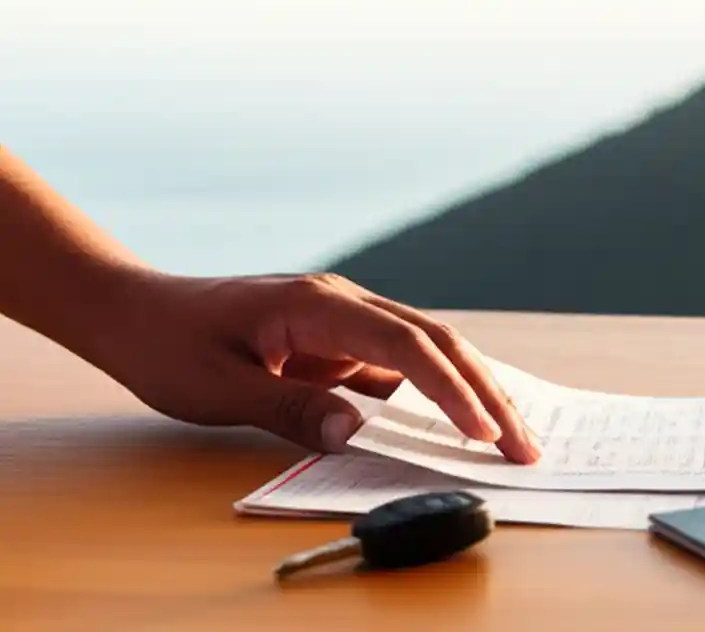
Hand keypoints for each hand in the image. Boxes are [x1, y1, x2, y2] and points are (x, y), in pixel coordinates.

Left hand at [89, 270, 540, 462]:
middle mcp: (344, 304)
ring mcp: (346, 321)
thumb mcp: (219, 388)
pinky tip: (463, 420)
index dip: (450, 389)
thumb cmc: (169, 343)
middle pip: (436, 342)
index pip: (405, 346)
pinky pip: (402, 366)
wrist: (136, 309)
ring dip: (472, 391)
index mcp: (318, 306)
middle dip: (486, 392)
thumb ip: (289, 409)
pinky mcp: (340, 341)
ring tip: (512, 435)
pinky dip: (439, 393)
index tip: (482, 431)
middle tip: (525, 443)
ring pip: (429, 351)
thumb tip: (355, 435)